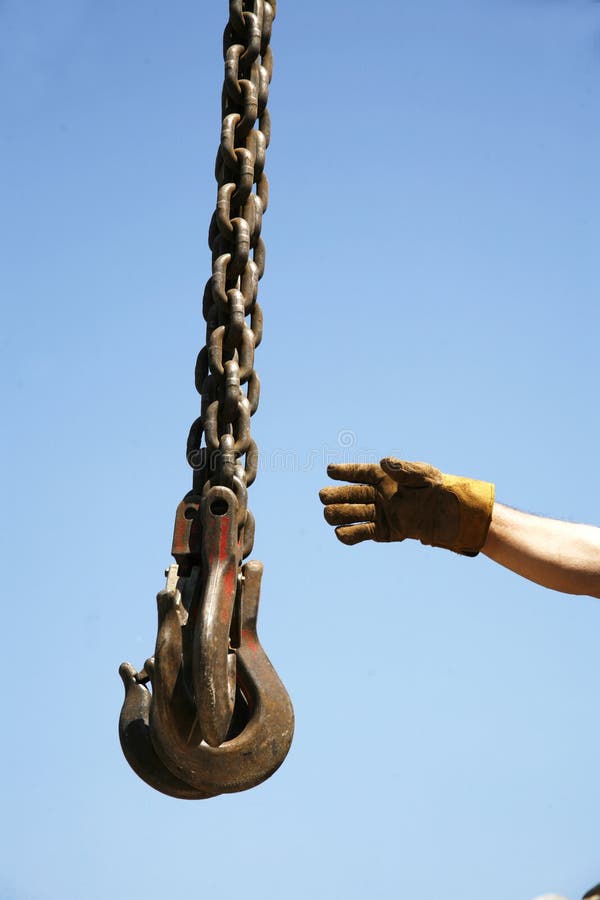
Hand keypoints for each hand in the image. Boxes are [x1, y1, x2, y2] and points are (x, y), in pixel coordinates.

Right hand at [319, 457, 493, 554]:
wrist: (450, 516)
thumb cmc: (438, 489)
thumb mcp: (424, 475)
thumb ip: (404, 469)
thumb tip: (384, 462)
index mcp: (385, 477)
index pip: (360, 472)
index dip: (344, 471)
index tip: (329, 470)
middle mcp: (378, 494)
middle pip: (350, 494)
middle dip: (335, 495)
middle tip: (324, 496)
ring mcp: (379, 514)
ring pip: (351, 513)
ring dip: (338, 514)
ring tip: (329, 514)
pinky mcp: (383, 532)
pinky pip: (361, 533)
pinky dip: (349, 535)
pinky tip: (340, 533)